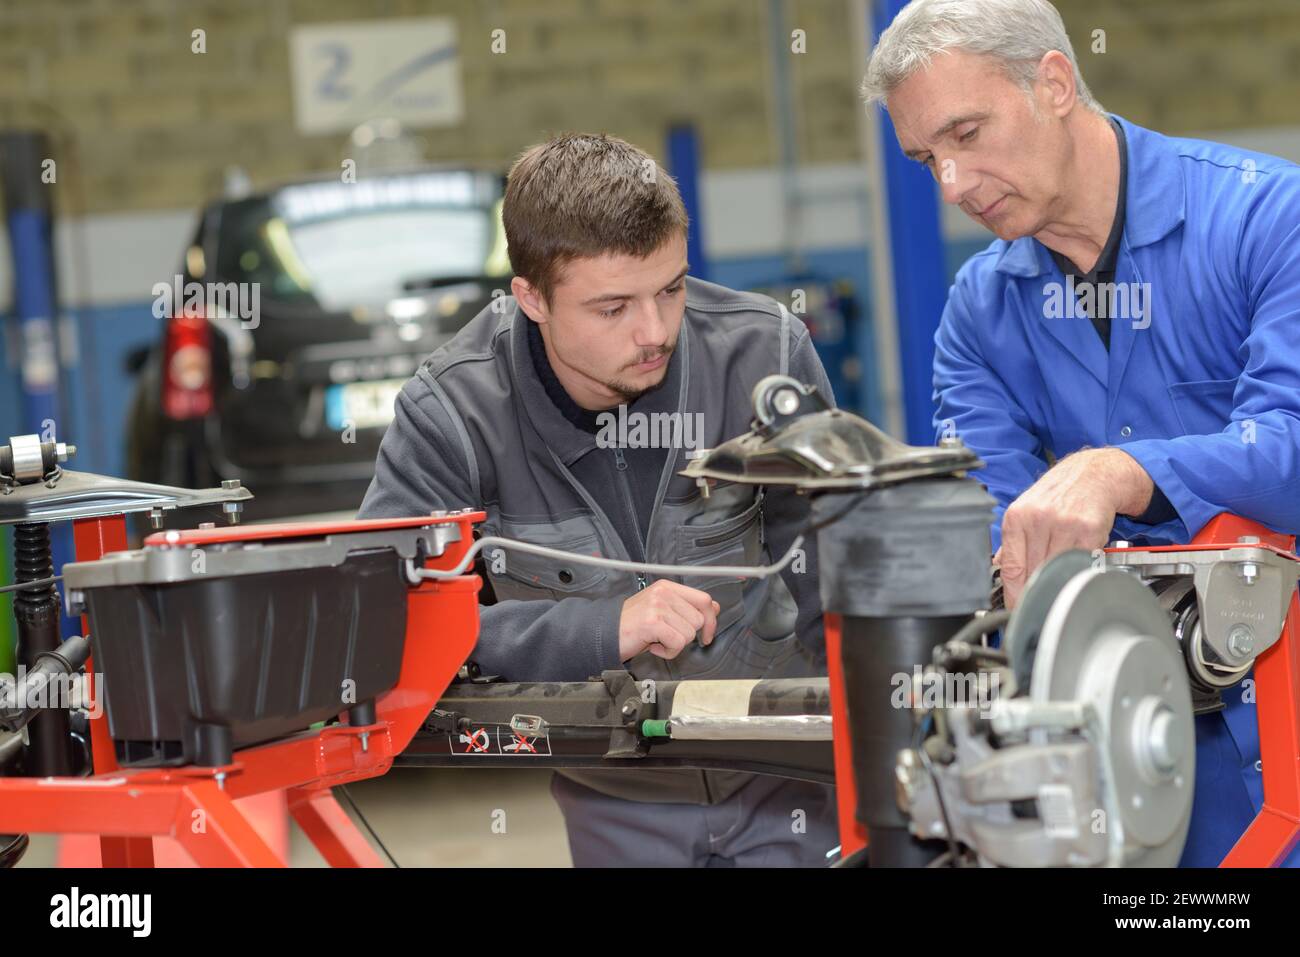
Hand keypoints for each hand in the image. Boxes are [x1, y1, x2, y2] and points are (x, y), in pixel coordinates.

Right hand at [618, 580, 720, 660]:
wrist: (605, 633)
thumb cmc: (633, 625)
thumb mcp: (662, 610)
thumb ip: (687, 607)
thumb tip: (714, 608)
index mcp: (667, 587)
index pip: (704, 599)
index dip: (710, 620)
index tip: (706, 635)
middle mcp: (664, 592)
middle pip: (699, 619)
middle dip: (686, 635)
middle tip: (667, 637)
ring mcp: (658, 606)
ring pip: (689, 634)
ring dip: (674, 644)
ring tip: (657, 640)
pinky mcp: (652, 622)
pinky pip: (677, 643)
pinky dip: (667, 652)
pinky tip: (653, 646)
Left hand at [996, 448, 1152, 607]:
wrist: (1092, 473)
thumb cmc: (1058, 494)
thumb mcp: (1026, 511)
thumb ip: (1013, 543)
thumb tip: (1001, 572)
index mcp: (1016, 518)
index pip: (1011, 569)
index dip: (1013, 596)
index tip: (1016, 609)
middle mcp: (1037, 519)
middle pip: (1033, 573)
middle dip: (1036, 593)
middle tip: (1039, 604)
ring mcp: (1064, 523)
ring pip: (1057, 570)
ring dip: (1058, 583)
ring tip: (1058, 585)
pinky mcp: (1089, 528)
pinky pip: (1081, 561)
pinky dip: (1078, 570)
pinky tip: (1077, 568)